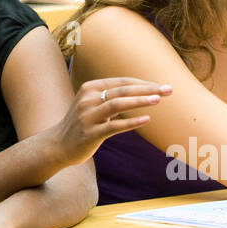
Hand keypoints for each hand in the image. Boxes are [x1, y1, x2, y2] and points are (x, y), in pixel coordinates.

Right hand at [52, 77, 172, 164]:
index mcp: (90, 88)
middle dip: (147, 88)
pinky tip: (146, 120)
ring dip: (140, 101)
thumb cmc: (81, 124)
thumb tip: (138, 91)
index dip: (143, 83)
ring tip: (158, 100)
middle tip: (168, 89)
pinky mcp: (90, 133)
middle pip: (122, 90)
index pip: (122, 82)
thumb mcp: (92, 105)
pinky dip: (131, 122)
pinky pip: (113, 126)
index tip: (162, 86)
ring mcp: (87, 116)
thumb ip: (110, 97)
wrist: (57, 145)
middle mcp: (87, 99)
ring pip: (117, 104)